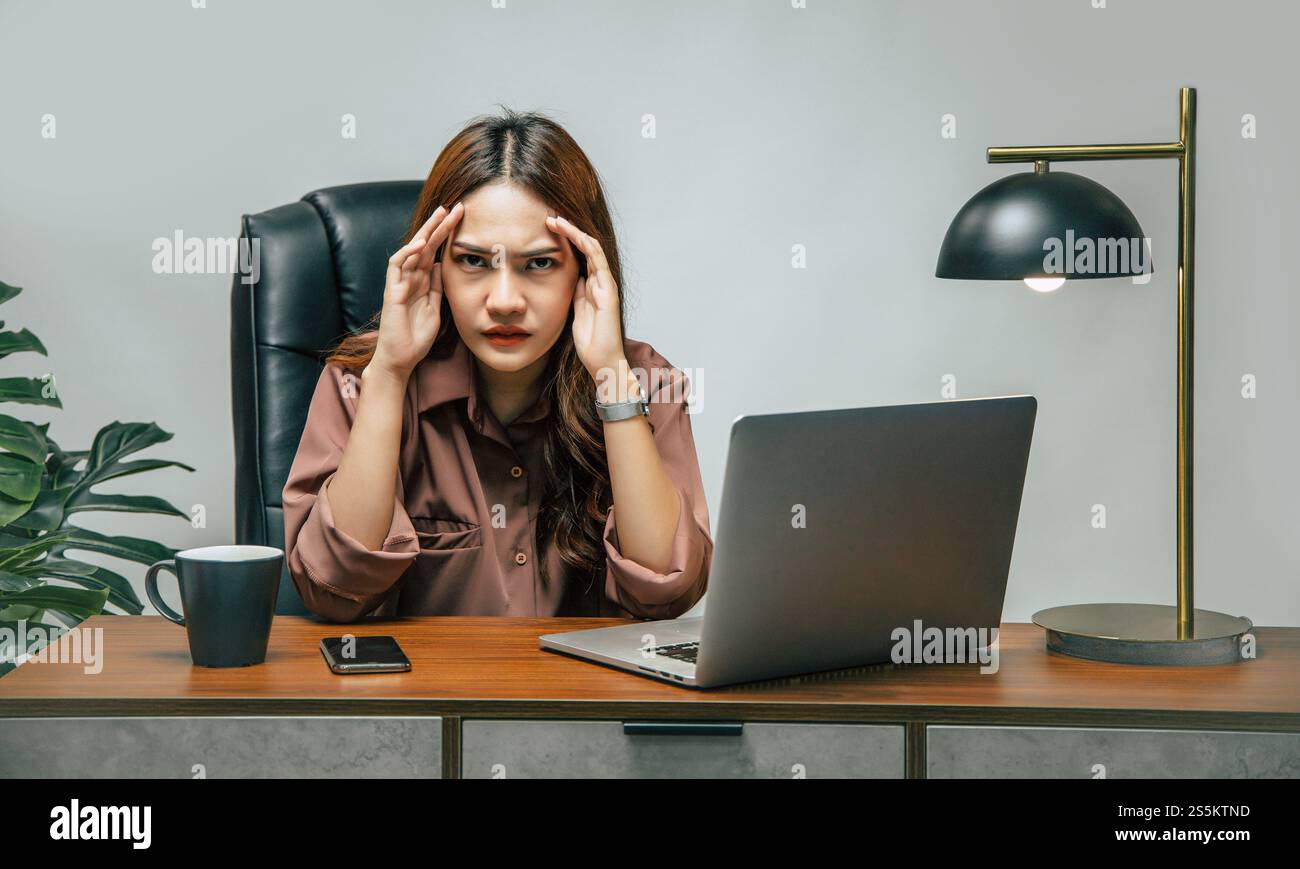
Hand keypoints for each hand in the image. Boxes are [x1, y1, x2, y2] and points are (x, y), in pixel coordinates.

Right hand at [371, 202, 463, 378]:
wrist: (401, 358)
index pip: (434, 251)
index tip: (462, 218)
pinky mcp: (392, 292)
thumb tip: (440, 265)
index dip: (446, 234)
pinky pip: (397, 266)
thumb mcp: (435, 307)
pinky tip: (421, 243)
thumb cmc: (416, 337)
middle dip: (438, 225)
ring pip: (411, 249)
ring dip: (426, 231)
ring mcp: (399, 283)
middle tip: (453, 206)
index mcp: (421, 281)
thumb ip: (437, 287)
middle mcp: (409, 278)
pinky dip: (408, 253)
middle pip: (424, 244)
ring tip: (440, 215)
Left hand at [545, 214, 626, 382]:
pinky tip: (574, 234)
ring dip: (574, 232)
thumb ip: (576, 295)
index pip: (580, 255)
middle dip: (568, 230)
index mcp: (593, 286)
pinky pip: (598, 261)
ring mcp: (606, 285)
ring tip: (556, 220)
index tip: (546, 229)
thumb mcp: (576, 312)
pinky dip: (586, 245)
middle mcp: (601, 281)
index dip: (566, 240)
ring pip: (592, 248)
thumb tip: (572, 279)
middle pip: (586, 247)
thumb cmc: (591, 342)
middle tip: (549, 217)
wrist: (602, 361)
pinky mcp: (608, 291)